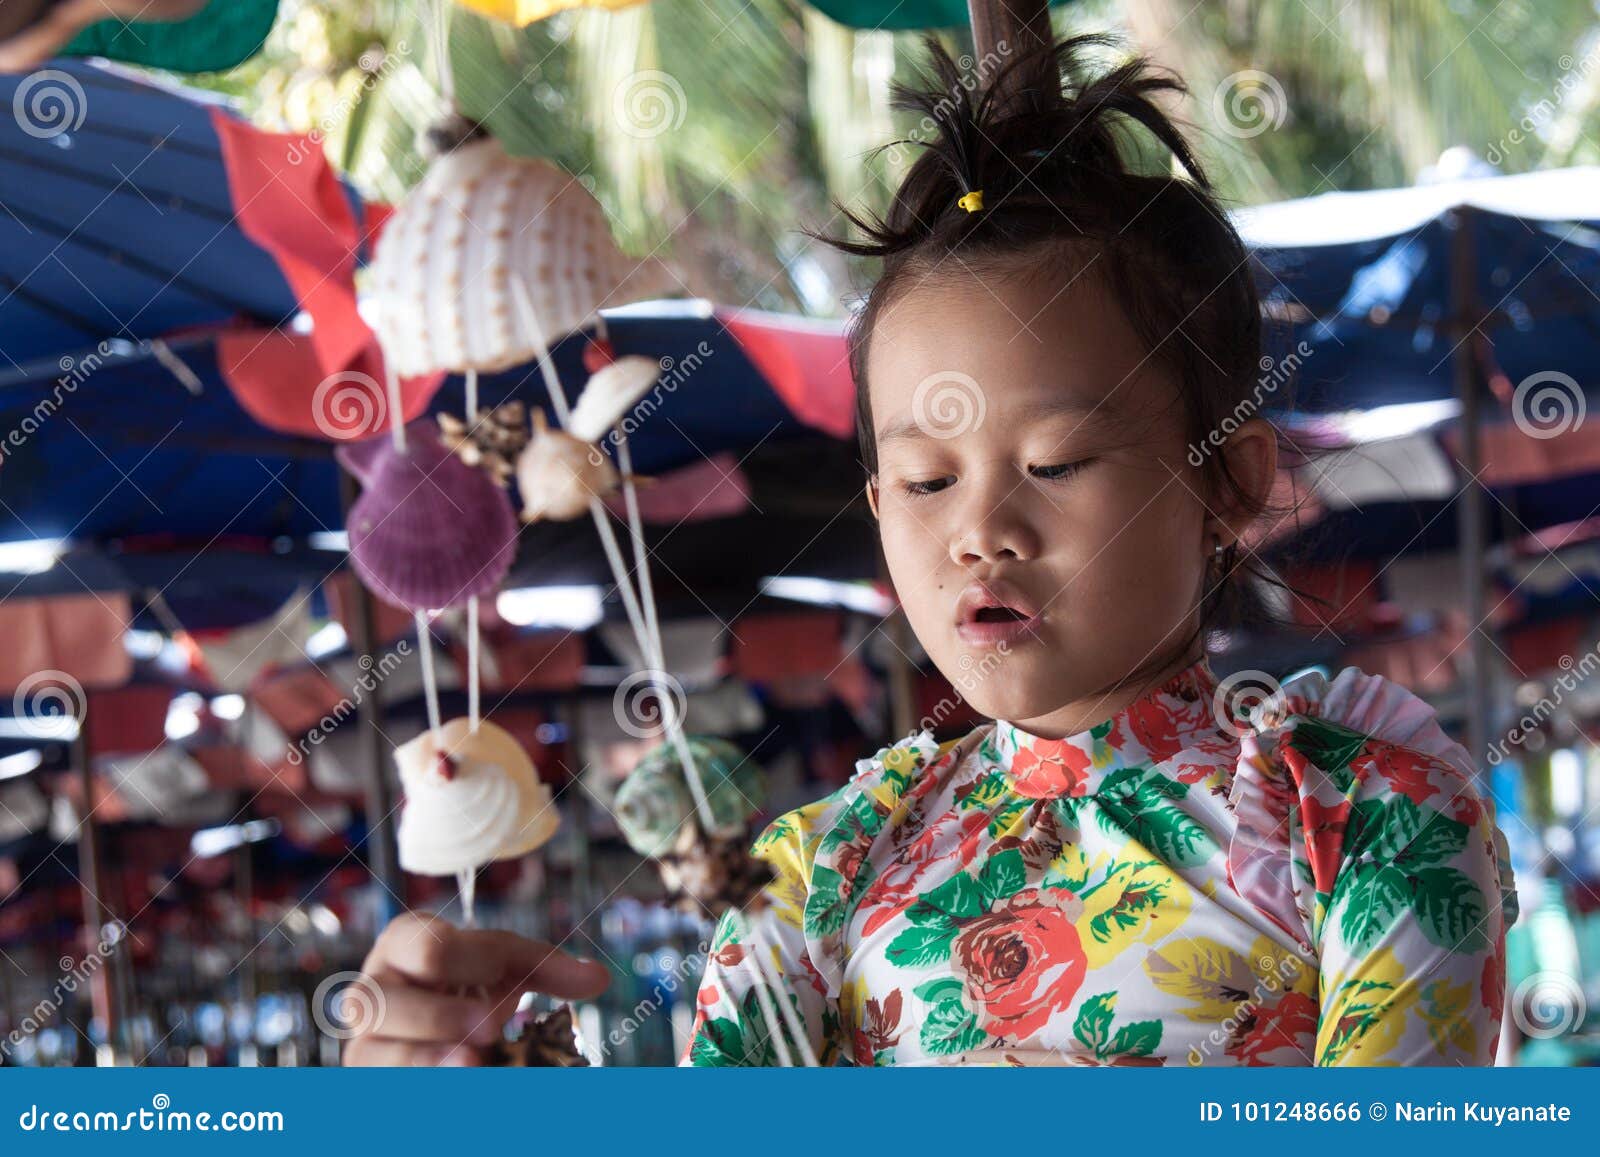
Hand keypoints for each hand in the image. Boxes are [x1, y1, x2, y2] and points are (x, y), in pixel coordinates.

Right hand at [341, 912, 610, 1065]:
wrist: (436, 1022)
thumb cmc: (473, 982)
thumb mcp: (509, 967)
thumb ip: (551, 969)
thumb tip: (600, 979)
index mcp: (403, 943)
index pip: (427, 947)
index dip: (467, 961)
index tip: (502, 974)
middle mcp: (371, 991)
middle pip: (386, 1002)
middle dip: (442, 1016)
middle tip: (491, 1029)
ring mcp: (364, 1042)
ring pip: (377, 1054)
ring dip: (427, 1061)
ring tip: (475, 1065)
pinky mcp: (370, 1080)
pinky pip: (386, 1089)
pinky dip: (426, 1087)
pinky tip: (463, 1087)